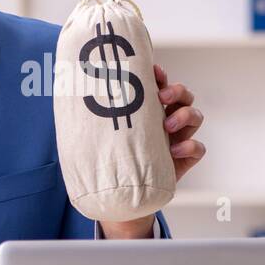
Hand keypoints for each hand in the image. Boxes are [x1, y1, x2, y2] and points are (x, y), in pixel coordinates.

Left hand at [99, 63, 205, 239]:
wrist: (124, 193)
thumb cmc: (115, 157)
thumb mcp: (106, 133)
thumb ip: (96, 115)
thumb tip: (66, 91)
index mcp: (150, 109)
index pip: (161, 85)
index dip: (161, 76)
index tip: (153, 72)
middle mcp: (168, 118)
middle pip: (184, 95)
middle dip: (176, 91)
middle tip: (162, 97)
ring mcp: (180, 137)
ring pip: (196, 116)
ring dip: (184, 115)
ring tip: (167, 126)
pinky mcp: (186, 157)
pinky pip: (198, 147)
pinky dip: (189, 146)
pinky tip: (174, 151)